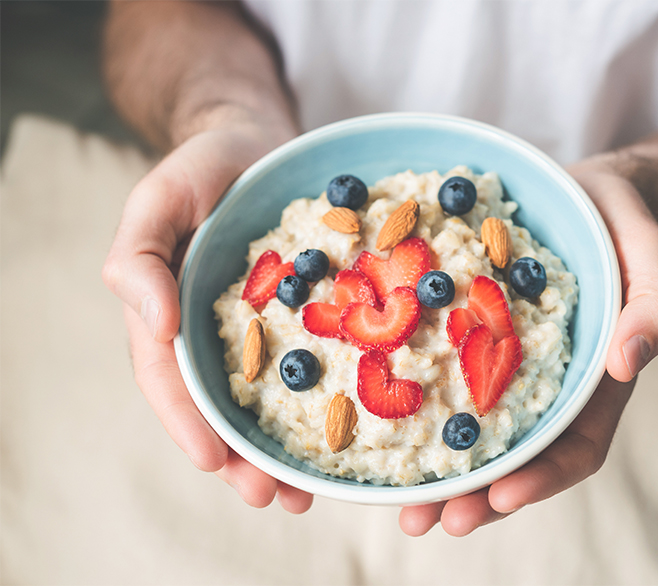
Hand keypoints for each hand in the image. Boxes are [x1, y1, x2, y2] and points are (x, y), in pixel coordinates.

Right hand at [103, 124, 312, 511]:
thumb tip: (155, 325)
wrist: (261, 142)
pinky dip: (332, 399)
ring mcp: (266, 329)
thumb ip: (139, 256)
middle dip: (244, 458)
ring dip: (287, 449)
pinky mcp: (310, 317)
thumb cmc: (203, 168)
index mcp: (171, 314)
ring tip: (311, 491)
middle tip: (275, 497)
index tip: (216, 462)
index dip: (188, 425)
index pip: (170, 380)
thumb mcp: (158, 197)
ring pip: (270, 401)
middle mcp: (217, 333)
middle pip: (222, 408)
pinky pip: (318, 363)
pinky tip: (357, 428)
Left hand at [399, 161, 657, 535]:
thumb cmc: (618, 222)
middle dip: (475, 494)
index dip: (542, 478)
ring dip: (439, 470)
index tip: (501, 497)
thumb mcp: (648, 250)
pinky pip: (441, 377)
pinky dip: (416, 407)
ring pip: (472, 430)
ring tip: (400, 503)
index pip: (576, 445)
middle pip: (514, 454)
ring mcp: (503, 363)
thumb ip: (657, 303)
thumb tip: (629, 363)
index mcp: (593, 378)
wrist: (580, 192)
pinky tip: (378, 417)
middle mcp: (545, 383)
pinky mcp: (468, 334)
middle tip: (430, 521)